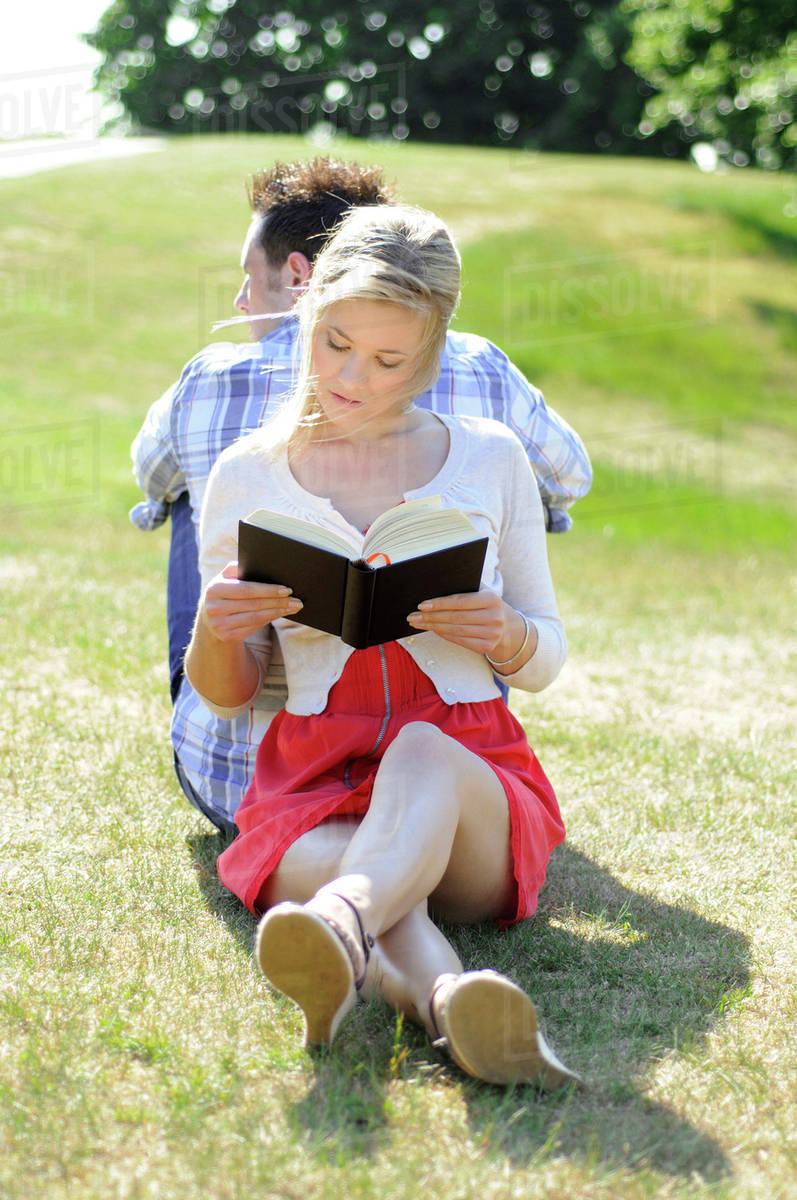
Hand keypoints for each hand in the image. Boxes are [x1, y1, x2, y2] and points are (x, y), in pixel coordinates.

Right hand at [200, 562, 302, 642]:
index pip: (246, 589)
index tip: (286, 589)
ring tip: (293, 607)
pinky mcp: (227, 636)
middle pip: (254, 605)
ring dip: (278, 612)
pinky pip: (254, 627)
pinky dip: (270, 619)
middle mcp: (214, 608)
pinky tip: (281, 614)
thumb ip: (237, 568)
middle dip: (278, 602)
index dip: (268, 590)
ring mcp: (220, 625)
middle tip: (296, 600)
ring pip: (256, 618)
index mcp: (214, 589)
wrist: (209, 618)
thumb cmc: (224, 591)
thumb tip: (261, 564)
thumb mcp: (225, 577)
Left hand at [406, 589, 526, 657]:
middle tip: (413, 616)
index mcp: (492, 599)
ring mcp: (492, 634)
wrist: (507, 625)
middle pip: (455, 618)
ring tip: (417, 623)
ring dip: (433, 627)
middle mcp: (495, 617)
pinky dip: (443, 634)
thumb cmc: (486, 603)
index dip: (440, 603)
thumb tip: (434, 586)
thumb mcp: (481, 591)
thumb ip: (464, 587)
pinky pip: (459, 640)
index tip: (422, 605)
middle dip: (431, 617)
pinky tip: (432, 629)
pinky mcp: (486, 647)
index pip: (460, 601)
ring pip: (455, 630)